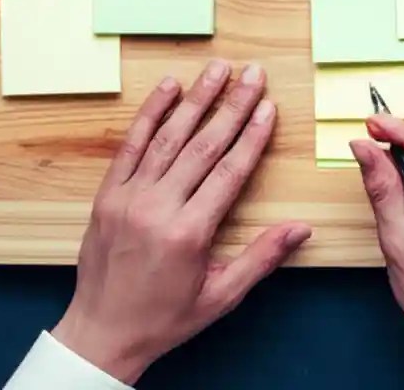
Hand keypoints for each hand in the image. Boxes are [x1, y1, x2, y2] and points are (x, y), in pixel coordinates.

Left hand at [51, 60, 311, 383]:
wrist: (101, 332)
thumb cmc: (165, 318)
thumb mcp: (221, 296)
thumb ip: (261, 258)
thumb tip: (302, 228)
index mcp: (189, 233)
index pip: (229, 172)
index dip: (252, 136)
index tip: (269, 107)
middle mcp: (157, 208)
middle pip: (202, 145)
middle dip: (231, 105)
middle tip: (253, 75)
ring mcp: (128, 197)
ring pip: (168, 137)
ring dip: (196, 99)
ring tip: (218, 70)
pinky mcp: (107, 194)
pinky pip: (131, 145)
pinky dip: (150, 114)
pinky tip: (168, 88)